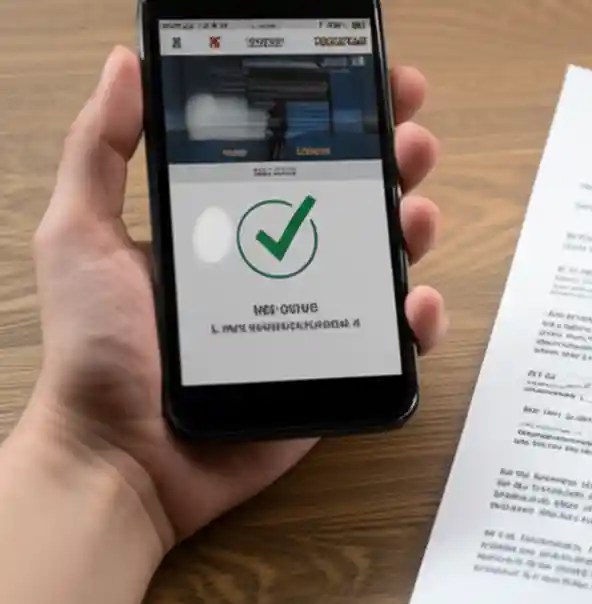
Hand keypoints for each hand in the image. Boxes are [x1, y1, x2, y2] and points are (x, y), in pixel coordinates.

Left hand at [23, 47, 447, 549]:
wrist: (123, 458)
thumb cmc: (98, 350)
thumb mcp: (80, 235)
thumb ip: (101, 150)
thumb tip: (126, 65)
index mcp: (229, 224)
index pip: (295, 155)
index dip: (341, 117)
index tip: (376, 84)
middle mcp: (279, 261)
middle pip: (354, 199)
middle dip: (393, 161)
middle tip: (411, 140)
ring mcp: (313, 315)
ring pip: (383, 260)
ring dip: (413, 227)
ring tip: (417, 212)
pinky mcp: (337, 368)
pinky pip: (394, 340)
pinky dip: (418, 319)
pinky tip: (413, 302)